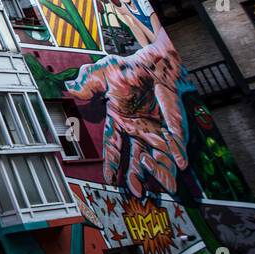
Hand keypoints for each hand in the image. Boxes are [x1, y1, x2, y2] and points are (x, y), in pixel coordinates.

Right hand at [67, 37, 187, 196]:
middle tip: (136, 193)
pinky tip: (181, 164)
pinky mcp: (173, 124)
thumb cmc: (130, 68)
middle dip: (136, 175)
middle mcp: (137, 128)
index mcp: (119, 120)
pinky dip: (177, 152)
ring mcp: (156, 127)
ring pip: (157, 154)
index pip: (113, 145)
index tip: (108, 178)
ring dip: (159, 170)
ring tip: (163, 186)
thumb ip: (88, 81)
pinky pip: (175, 141)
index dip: (111, 162)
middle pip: (136, 156)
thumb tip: (74, 88)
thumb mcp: (104, 72)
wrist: (156, 61)